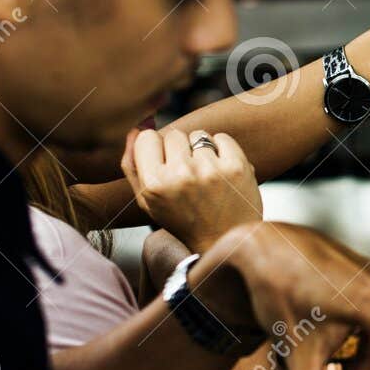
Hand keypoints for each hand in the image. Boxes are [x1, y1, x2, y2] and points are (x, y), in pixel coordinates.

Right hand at [122, 126, 262, 252]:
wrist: (226, 240)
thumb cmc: (183, 220)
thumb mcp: (148, 201)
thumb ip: (132, 165)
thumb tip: (136, 129)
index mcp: (155, 184)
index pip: (148, 138)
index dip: (156, 149)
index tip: (165, 164)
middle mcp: (181, 175)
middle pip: (174, 134)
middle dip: (179, 150)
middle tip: (187, 174)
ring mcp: (211, 170)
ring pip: (199, 135)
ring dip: (201, 150)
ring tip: (205, 175)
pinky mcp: (237, 167)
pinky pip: (222, 138)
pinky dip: (222, 149)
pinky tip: (221, 170)